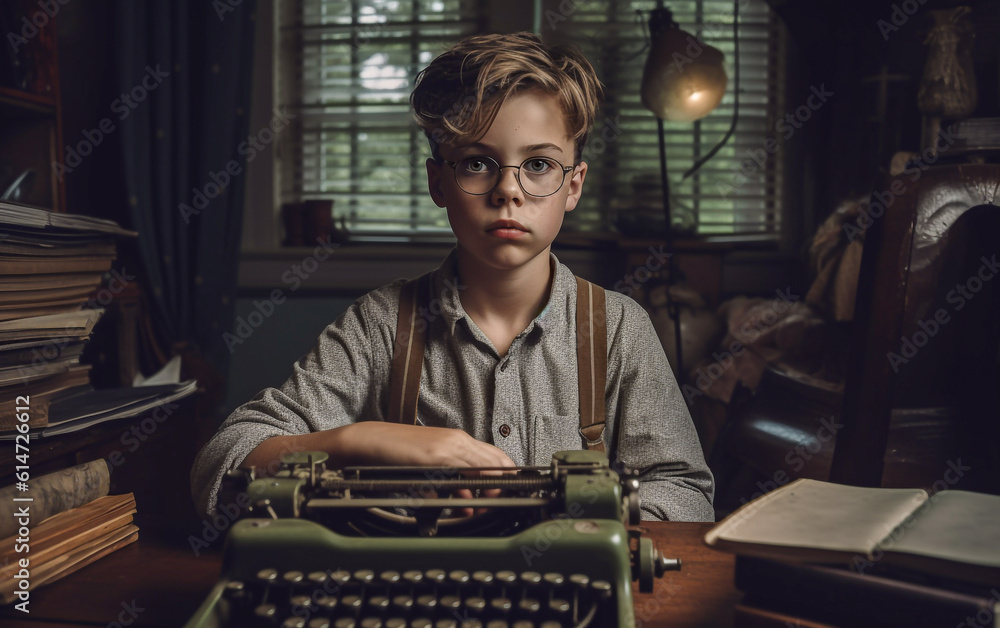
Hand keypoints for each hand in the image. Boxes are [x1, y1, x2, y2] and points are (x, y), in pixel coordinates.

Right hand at [337, 422, 515, 516]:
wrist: (371, 440)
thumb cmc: (398, 451)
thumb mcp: (430, 464)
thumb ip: (453, 478)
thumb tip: (469, 496)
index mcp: (458, 440)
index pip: (496, 455)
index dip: (507, 475)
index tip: (504, 493)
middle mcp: (457, 440)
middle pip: (497, 461)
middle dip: (502, 486)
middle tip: (495, 505)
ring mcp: (447, 447)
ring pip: (483, 467)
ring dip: (487, 491)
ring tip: (481, 509)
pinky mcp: (434, 456)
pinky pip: (458, 474)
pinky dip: (465, 490)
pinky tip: (462, 502)